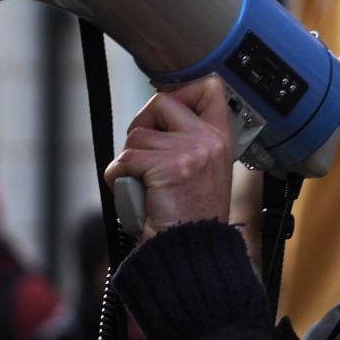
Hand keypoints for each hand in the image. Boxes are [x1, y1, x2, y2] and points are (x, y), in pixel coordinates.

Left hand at [104, 75, 235, 240]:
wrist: (189, 251)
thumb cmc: (191, 217)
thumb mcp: (206, 171)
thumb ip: (190, 141)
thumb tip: (158, 115)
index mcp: (221, 139)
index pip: (210, 88)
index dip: (182, 91)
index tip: (168, 112)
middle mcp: (209, 140)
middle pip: (162, 100)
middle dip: (143, 124)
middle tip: (143, 153)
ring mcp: (190, 151)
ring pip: (137, 134)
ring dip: (130, 159)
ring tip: (144, 183)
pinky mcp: (167, 166)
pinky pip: (125, 159)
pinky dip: (118, 177)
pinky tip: (134, 193)